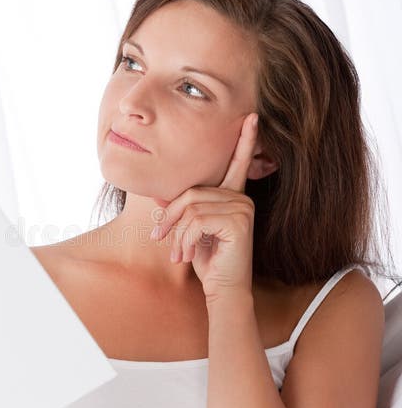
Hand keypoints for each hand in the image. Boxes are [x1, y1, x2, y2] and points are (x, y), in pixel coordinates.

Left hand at [150, 113, 257, 302]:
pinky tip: (185, 255)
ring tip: (175, 252)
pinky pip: (196, 220)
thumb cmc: (206, 260)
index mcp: (233, 196)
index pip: (238, 164)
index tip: (251, 117)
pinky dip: (183, 239)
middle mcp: (241, 198)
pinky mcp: (239, 221)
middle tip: (158, 236)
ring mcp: (242, 208)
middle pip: (191, 192)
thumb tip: (156, 192)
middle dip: (170, 216)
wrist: (222, 290)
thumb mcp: (187, 230)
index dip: (245, 141)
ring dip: (176, 233)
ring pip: (191, 207)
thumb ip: (179, 209)